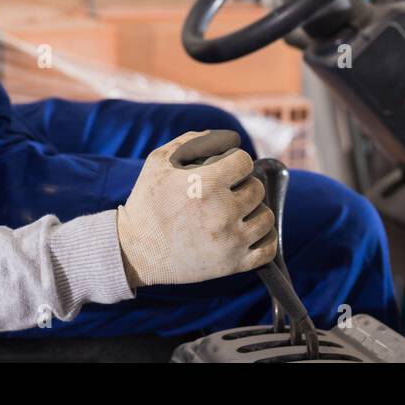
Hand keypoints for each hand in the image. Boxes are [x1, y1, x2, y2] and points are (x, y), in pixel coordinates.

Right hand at [116, 130, 276, 288]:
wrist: (136, 252)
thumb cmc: (147, 202)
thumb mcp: (159, 161)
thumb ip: (193, 141)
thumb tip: (227, 139)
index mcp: (205, 184)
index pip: (245, 162)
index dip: (235, 162)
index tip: (225, 169)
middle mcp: (221, 212)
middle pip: (257, 188)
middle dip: (243, 186)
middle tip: (227, 193)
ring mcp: (230, 241)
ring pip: (266, 217)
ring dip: (254, 212)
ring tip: (236, 213)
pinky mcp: (232, 265)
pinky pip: (267, 249)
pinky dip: (263, 239)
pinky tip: (247, 232)